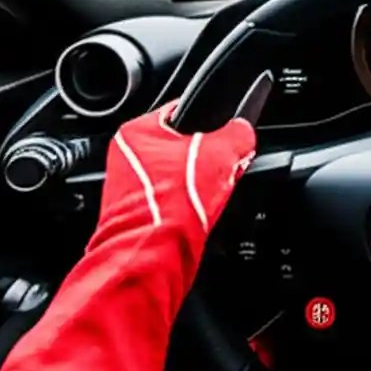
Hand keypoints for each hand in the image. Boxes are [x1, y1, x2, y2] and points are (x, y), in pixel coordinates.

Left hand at [90, 101, 255, 264]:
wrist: (153, 257)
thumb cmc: (174, 203)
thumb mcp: (220, 155)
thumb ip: (236, 134)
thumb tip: (243, 130)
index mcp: (137, 132)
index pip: (181, 113)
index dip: (211, 123)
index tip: (229, 136)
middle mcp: (126, 159)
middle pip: (181, 148)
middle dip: (207, 160)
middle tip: (225, 168)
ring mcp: (129, 190)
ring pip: (178, 177)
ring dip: (200, 185)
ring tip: (213, 194)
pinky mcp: (138, 217)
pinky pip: (173, 203)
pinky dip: (188, 207)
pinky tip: (200, 213)